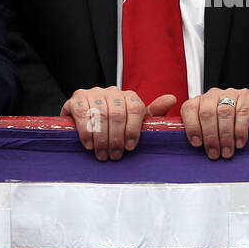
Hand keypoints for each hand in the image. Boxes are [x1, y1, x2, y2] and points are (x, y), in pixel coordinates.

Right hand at [61, 87, 177, 160]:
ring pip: (101, 114)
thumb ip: (152, 113)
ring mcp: (93, 93)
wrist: (85, 123)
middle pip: (118, 113)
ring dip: (102, 138)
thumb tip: (172, 99)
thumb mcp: (134, 123)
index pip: (136, 108)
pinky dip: (87, 130)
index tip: (130, 147)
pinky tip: (89, 144)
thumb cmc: (114, 126)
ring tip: (103, 154)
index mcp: (129, 96)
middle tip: (115, 155)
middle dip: (116, 138)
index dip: (133, 129)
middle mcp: (112, 91)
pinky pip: (82, 113)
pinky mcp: (76, 98)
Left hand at [182, 87, 248, 159]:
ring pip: (224, 112)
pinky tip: (239, 142)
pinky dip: (240, 130)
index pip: (189, 108)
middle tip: (214, 153)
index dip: (192, 127)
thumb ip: (201, 134)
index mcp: (200, 101)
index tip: (197, 144)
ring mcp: (231, 94)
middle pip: (207, 113)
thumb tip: (194, 150)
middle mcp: (214, 95)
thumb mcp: (212, 128)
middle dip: (210, 136)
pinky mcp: (247, 97)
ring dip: (225, 136)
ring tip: (227, 151)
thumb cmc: (230, 125)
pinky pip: (242, 112)